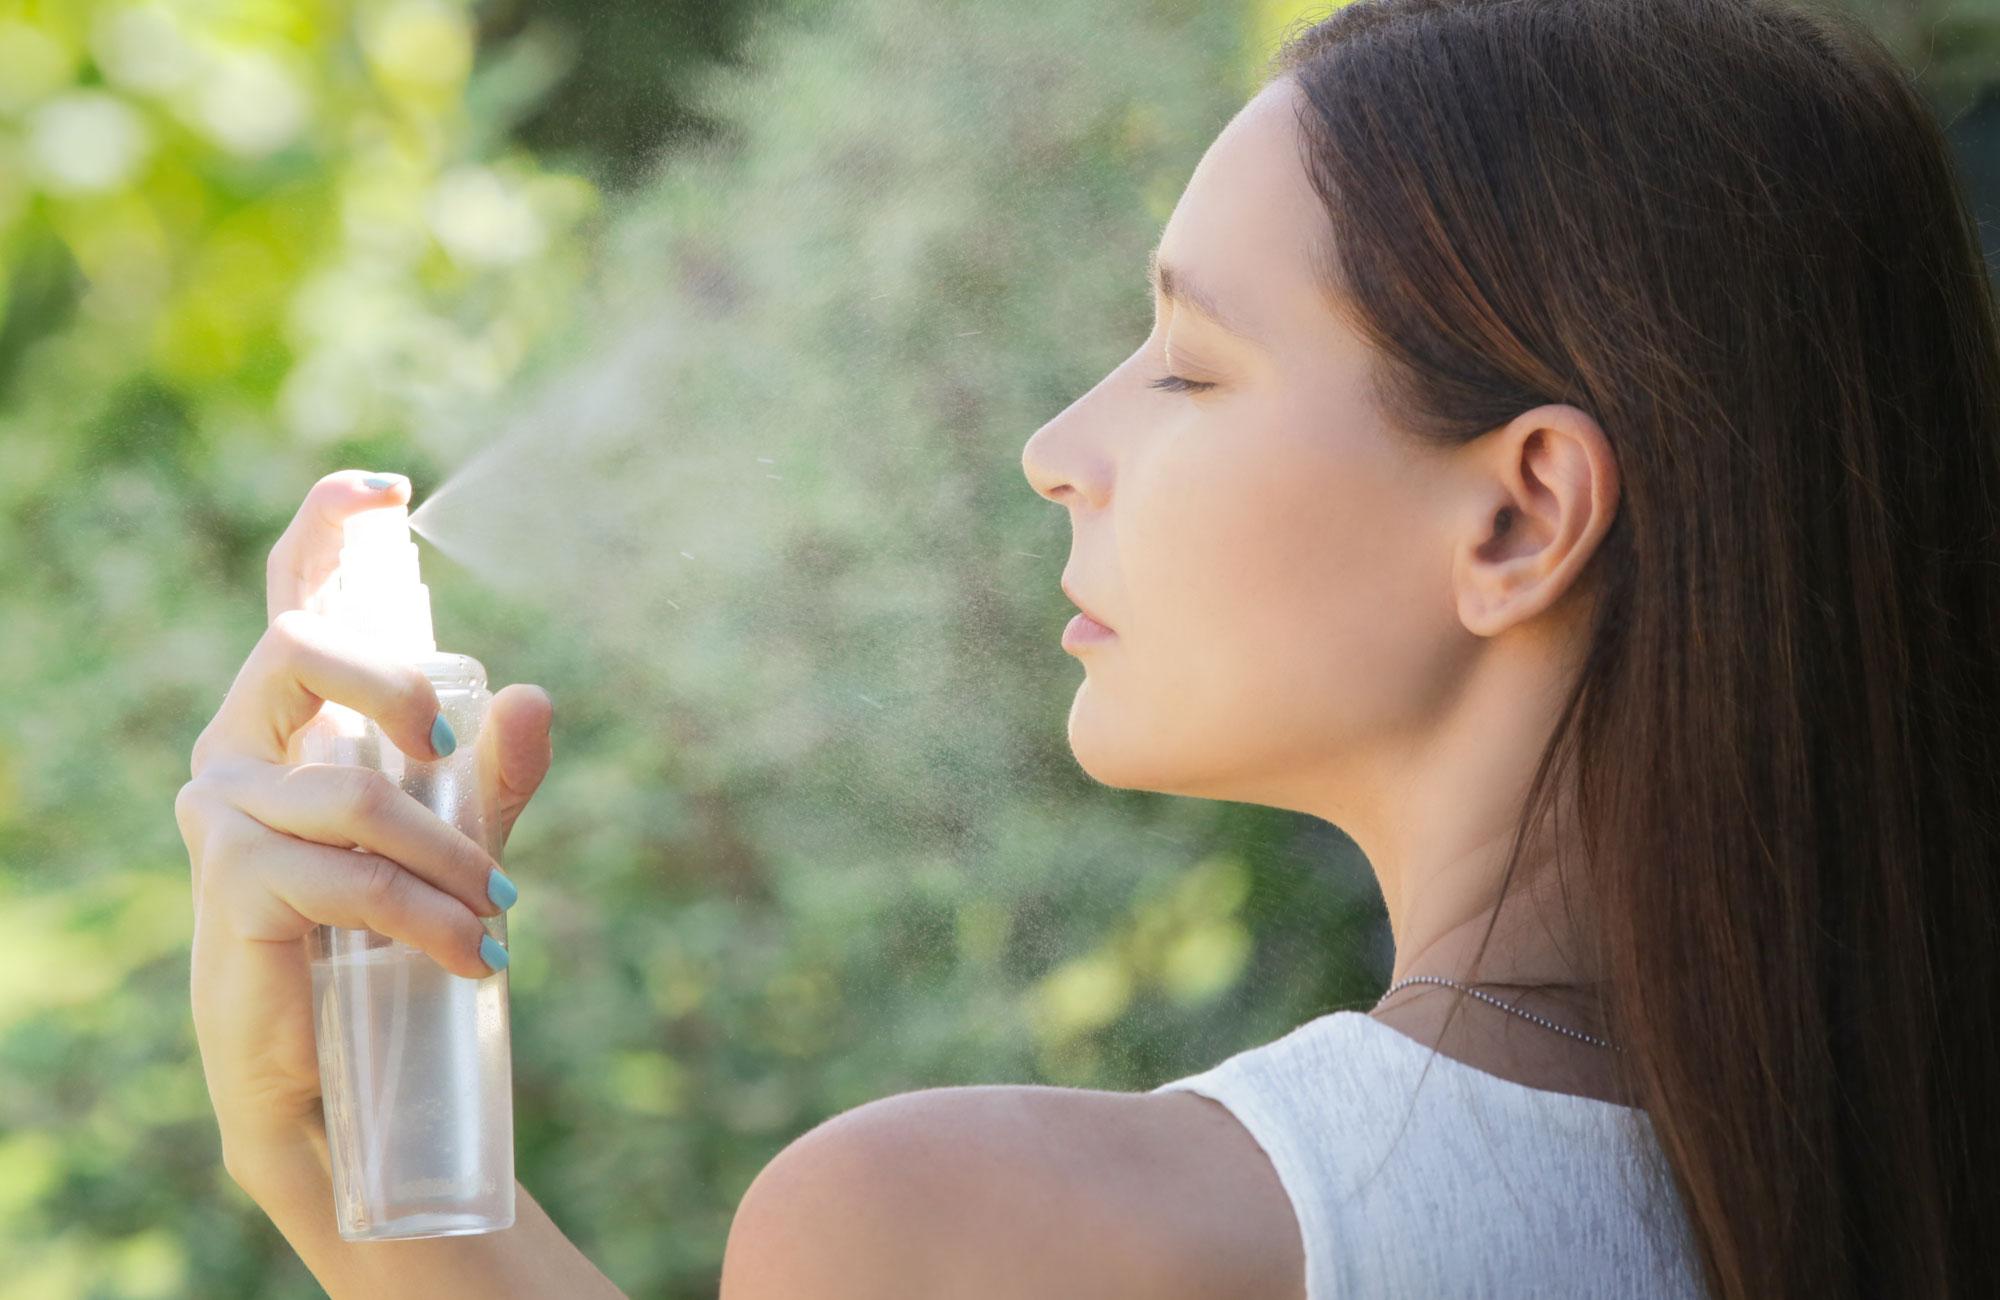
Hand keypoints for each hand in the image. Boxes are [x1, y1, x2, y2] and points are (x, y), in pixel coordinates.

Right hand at [175, 470, 553, 1186]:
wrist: (330, 1082)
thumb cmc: (378, 946)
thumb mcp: (449, 847)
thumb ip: (488, 781)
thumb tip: (536, 700)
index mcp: (284, 727)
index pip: (290, 604)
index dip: (321, 533)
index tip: (381, 487)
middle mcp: (235, 754)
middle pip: (299, 648)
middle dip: (395, 681)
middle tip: (451, 750)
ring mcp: (222, 819)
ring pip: (358, 794)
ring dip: (452, 858)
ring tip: (502, 918)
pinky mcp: (232, 890)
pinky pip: (353, 876)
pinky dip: (432, 915)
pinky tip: (476, 957)